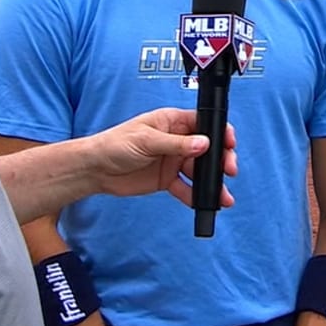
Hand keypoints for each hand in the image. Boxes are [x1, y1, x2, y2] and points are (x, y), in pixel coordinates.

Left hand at [89, 107, 236, 206]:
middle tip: (229, 171)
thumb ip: (176, 144)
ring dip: (212, 183)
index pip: (203, 124)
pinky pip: (186, 188)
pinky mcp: (166, 180)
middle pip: (207, 150)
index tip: (230, 144)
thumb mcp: (147, 140)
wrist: (95, 169)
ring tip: (223, 197)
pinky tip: (204, 203)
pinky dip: (195, 196)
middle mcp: (176, 141)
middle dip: (221, 161)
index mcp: (172, 122)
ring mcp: (172, 161)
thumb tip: (204, 144)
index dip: (219, 133)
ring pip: (200, 172)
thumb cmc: (115, 144)